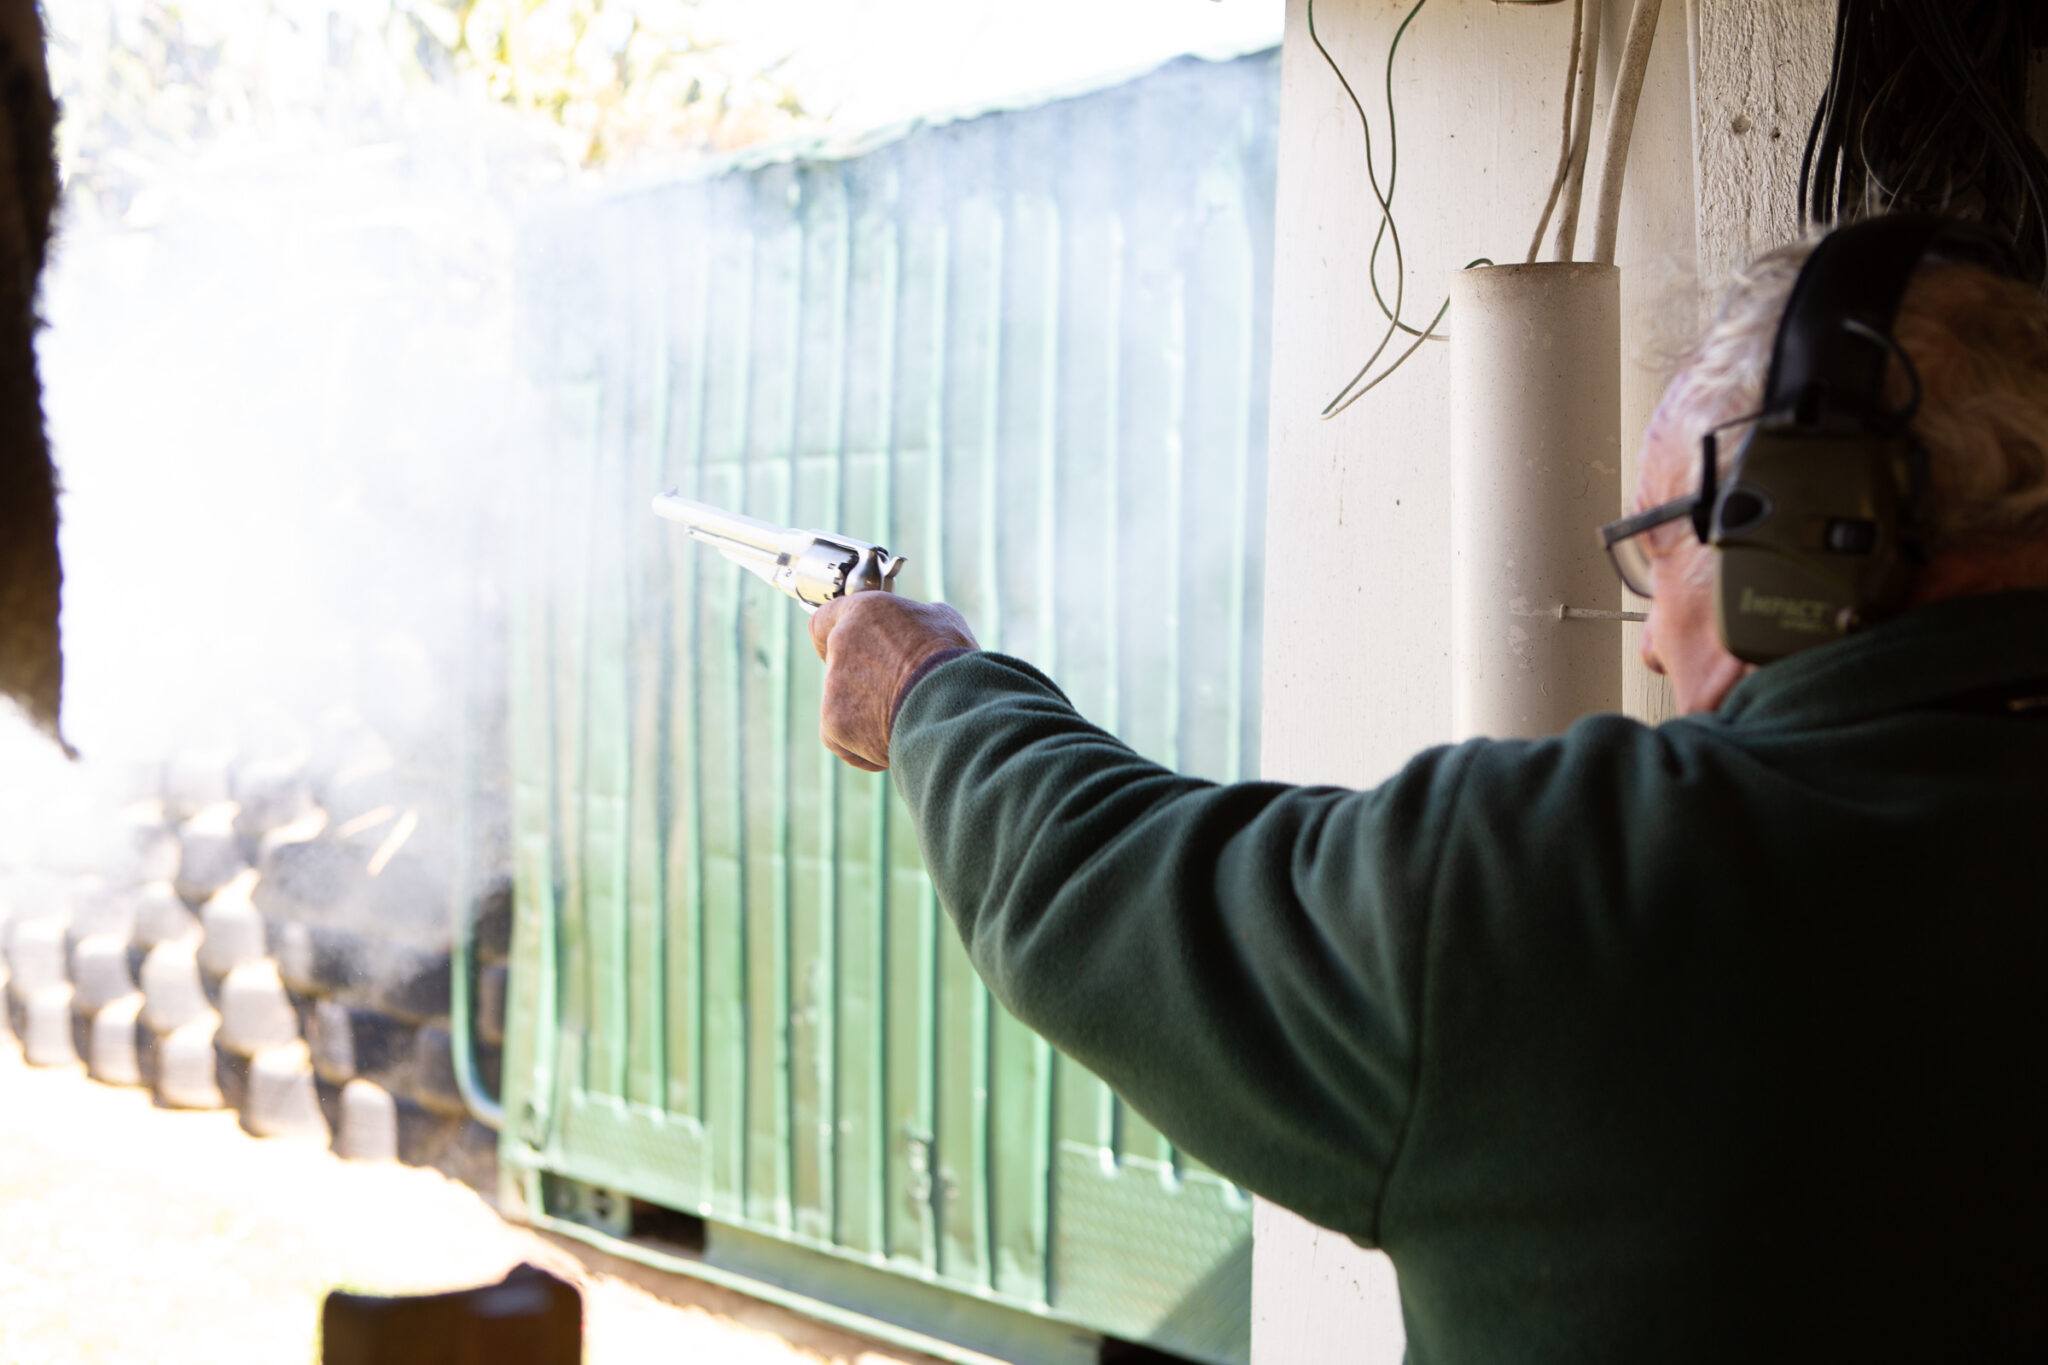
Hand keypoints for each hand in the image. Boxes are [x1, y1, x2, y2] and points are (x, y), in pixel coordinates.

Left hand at [810, 592, 977, 770]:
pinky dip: (863, 745)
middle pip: (837, 666)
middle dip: (861, 679)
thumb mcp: (942, 621)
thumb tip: (914, 627)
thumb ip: (913, 621)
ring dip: (865, 712)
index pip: (823, 621)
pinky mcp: (834, 725)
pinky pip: (841, 738)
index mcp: (863, 613)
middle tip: (894, 691)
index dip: (832, 637)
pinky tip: (892, 741)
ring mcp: (833, 687)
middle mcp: (841, 645)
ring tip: (904, 718)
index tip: (849, 651)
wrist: (951, 707)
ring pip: (841, 704)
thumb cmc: (953, 660)